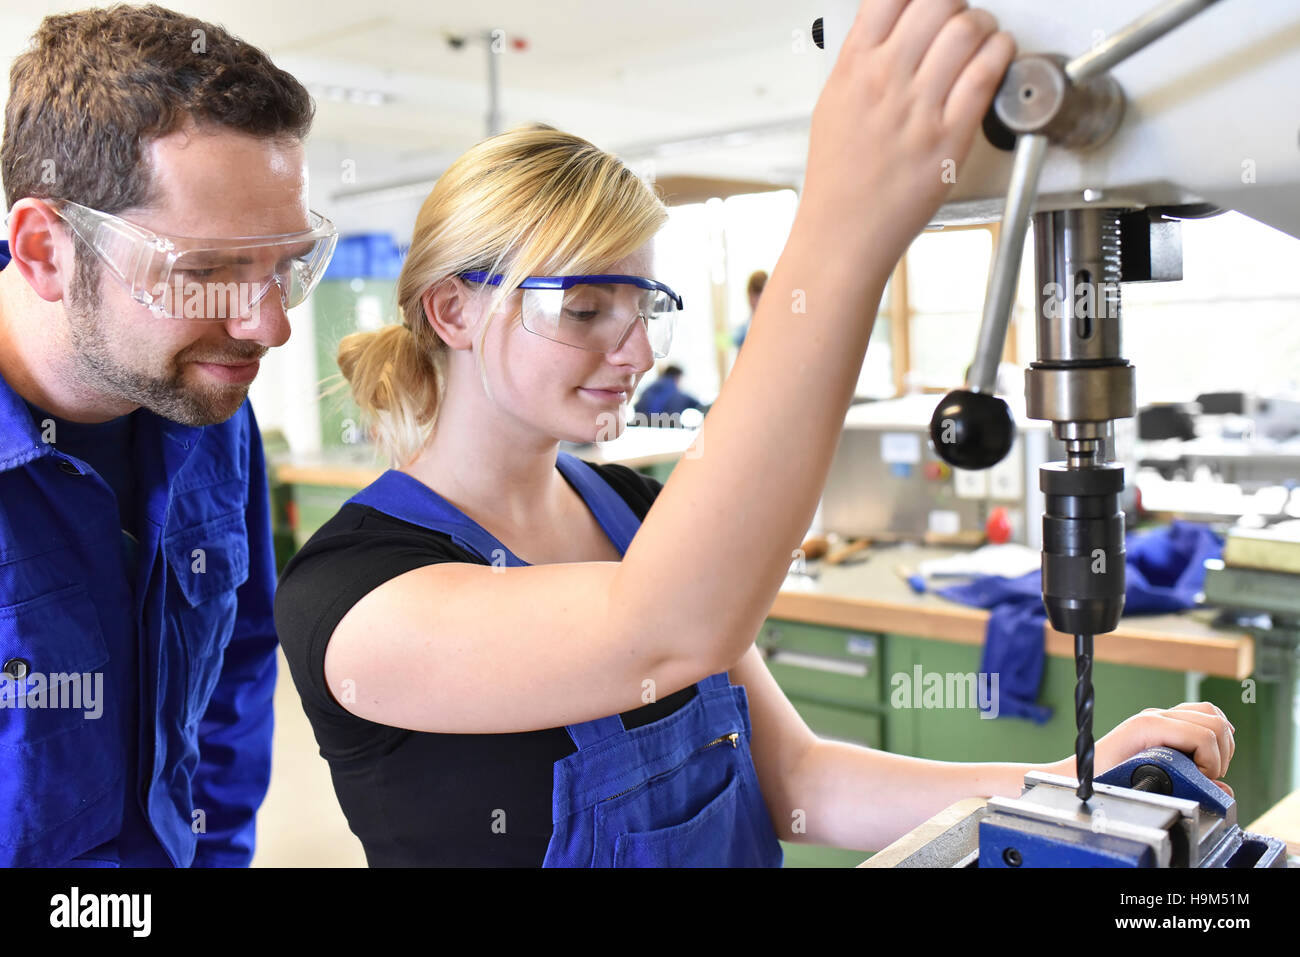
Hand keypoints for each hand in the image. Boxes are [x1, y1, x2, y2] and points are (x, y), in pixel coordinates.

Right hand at [800, 0, 1015, 269]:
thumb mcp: (833, 103)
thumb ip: (862, 59)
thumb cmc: (838, 178)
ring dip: (984, 26)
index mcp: (854, 67)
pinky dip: (1000, 54)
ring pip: (968, 30)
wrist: (843, 232)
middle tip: (958, 19)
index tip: (926, 2)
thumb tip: (892, 25)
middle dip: (956, 5)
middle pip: (938, 1)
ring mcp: (918, 109)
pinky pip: (985, 73)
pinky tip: (997, 57)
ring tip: (983, 38)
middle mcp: (885, 81)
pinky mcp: (949, 137)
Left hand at [1058, 702, 1235, 796]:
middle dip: (1220, 754)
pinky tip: (1211, 751)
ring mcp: (1161, 715)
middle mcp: (1156, 715)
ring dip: (1221, 743)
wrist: (1083, 773)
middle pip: (1214, 722)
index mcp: (1148, 726)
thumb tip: (1223, 791)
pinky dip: (1215, 731)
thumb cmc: (1105, 780)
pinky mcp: (1165, 721)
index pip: (1203, 735)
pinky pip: (1201, 714)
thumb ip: (1183, 790)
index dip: (1211, 763)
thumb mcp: (1142, 787)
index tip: (1201, 781)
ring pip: (1211, 713)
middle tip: (1207, 776)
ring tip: (1209, 767)